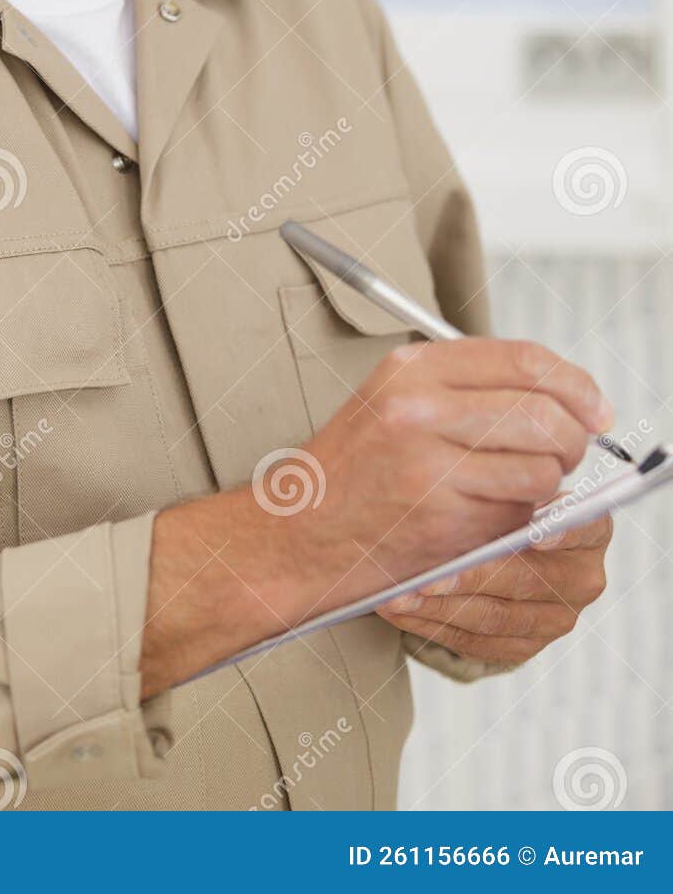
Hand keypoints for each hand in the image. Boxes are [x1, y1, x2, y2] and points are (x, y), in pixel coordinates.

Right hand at [287, 336, 613, 616]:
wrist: (296, 534)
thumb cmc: (352, 473)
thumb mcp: (396, 400)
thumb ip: (469, 388)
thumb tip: (561, 396)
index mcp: (413, 368)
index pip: (524, 359)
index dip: (575, 385)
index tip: (596, 409)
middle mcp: (421, 406)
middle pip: (544, 411)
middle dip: (574, 439)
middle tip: (568, 455)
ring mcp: (431, 462)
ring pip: (543, 466)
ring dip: (550, 486)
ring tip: (523, 490)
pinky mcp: (442, 516)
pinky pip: (519, 514)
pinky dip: (520, 520)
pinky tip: (488, 517)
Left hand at [374, 497, 612, 663]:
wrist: (501, 548)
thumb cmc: (501, 505)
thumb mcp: (510, 487)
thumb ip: (503, 486)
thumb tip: (469, 479)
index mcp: (590, 531)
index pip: (583, 529)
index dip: (560, 533)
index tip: (533, 535)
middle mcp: (581, 577)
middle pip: (527, 580)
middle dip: (469, 579)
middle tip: (423, 577)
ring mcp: (556, 618)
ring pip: (496, 618)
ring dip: (442, 608)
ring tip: (399, 597)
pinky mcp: (527, 646)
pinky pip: (478, 643)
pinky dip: (436, 627)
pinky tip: (403, 612)